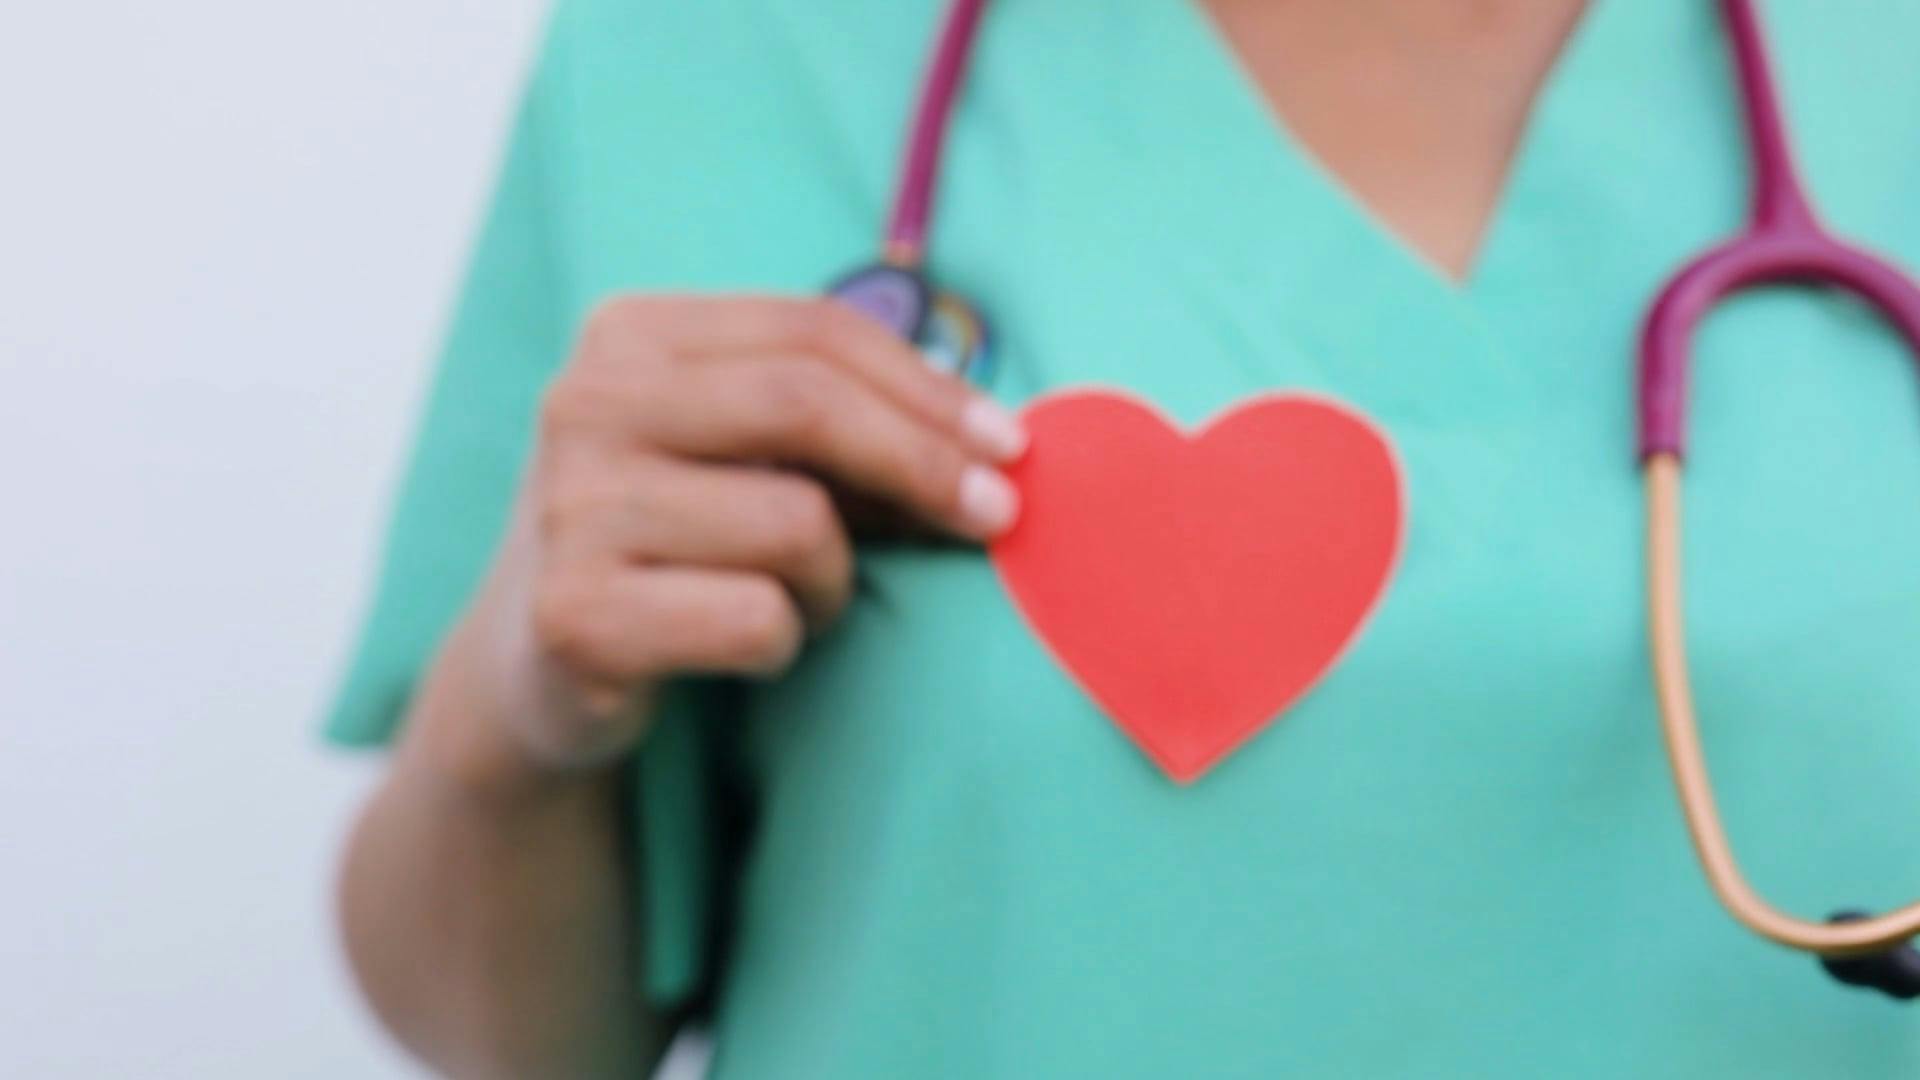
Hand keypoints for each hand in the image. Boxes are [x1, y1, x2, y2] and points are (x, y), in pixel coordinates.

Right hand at [415, 294, 1027, 787]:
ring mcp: (570, 509)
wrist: (539, 666)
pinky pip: (757, 619)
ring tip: (797, 599)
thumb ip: (842, 425)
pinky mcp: (574, 614)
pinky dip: (786, 642)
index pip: (813, 332)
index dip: (929, 386)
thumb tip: (995, 440)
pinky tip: (746, 644)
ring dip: (834, 580)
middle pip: (805, 405)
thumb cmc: (680, 542)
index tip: (1012, 444)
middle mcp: (584, 403)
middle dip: (924, 463)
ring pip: (794, 525)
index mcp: (630, 335)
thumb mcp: (744, 455)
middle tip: (995, 517)